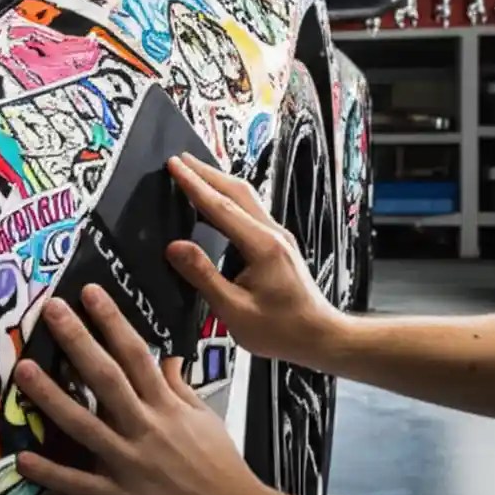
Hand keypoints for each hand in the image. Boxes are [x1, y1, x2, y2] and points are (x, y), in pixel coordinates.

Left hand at [13, 285, 279, 494]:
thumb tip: (167, 357)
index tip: (90, 294)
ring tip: (23, 370)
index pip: (136, 354)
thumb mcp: (206, 420)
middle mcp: (145, 428)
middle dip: (78, 341)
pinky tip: (23, 458)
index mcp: (167, 407)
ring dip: (51, 397)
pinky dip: (50, 472)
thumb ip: (180, 388)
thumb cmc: (222, 469)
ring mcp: (129, 463)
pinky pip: (78, 483)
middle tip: (52, 311)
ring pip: (84, 425)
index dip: (112, 321)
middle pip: (106, 378)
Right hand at [165, 152, 346, 365]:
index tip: (174, 165)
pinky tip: (215, 203)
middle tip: (179, 158)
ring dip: (218, 182)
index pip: (220, 207)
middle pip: (236, 191)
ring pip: (245, 198)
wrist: (321, 337)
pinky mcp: (278, 244)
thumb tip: (174, 247)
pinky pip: (250, 211)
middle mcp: (272, 234)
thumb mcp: (234, 310)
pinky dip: (228, 199)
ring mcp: (278, 237)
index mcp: (262, 246)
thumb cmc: (280, 330)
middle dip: (206, 172)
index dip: (194, 184)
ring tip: (193, 172)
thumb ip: (203, 276)